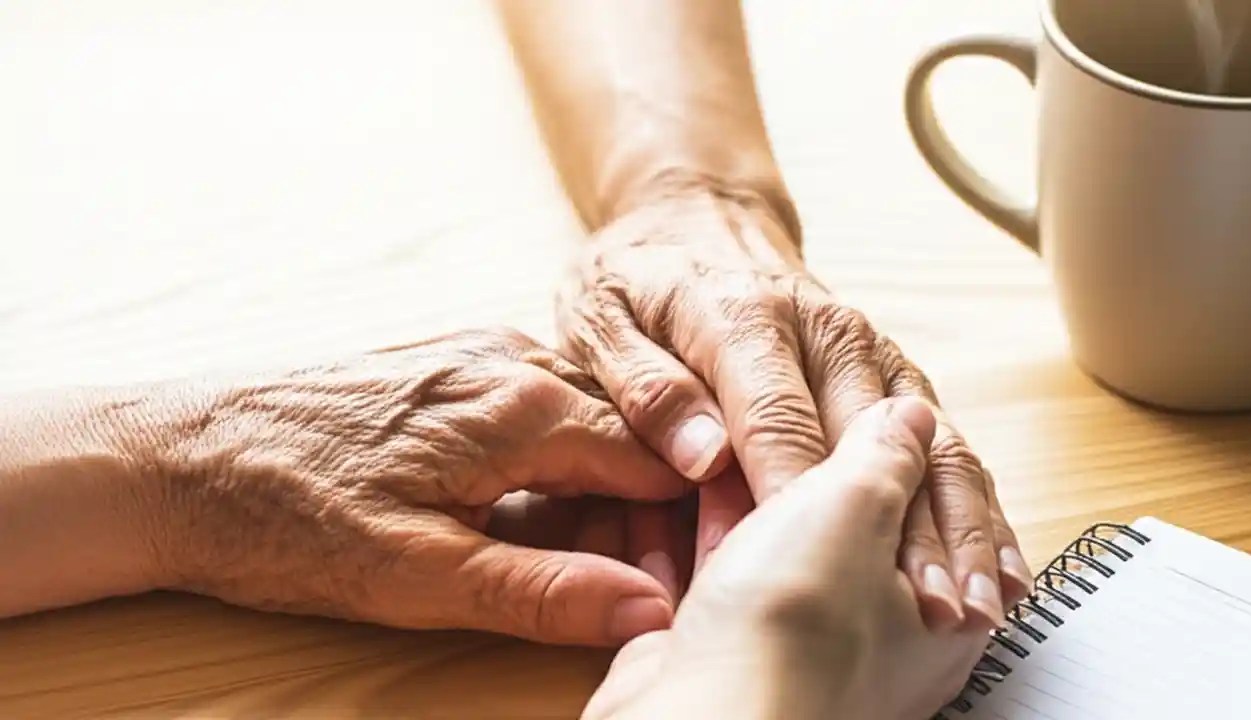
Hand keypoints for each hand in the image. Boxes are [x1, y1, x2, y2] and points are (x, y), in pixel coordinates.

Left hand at [136, 329, 692, 645]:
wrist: (176, 458)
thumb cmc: (287, 516)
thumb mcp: (418, 576)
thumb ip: (543, 590)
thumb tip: (650, 609)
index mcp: (522, 406)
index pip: (659, 459)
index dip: (689, 527)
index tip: (695, 580)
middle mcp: (510, 361)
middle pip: (630, 438)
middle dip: (645, 518)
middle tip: (629, 593)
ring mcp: (475, 356)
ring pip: (583, 424)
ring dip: (597, 497)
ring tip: (574, 566)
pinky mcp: (444, 368)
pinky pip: (534, 412)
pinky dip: (550, 470)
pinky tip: (523, 518)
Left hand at [558, 184, 1032, 628]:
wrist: (696, 224)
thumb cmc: (640, 290)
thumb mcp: (601, 323)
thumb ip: (645, 388)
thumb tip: (701, 458)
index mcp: (743, 314)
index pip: (778, 419)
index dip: (798, 499)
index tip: (818, 569)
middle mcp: (824, 328)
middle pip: (870, 440)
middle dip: (896, 532)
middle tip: (918, 615)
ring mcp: (869, 352)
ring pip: (930, 445)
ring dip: (958, 529)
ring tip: (976, 609)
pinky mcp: (894, 376)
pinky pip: (944, 444)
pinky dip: (974, 508)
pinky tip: (996, 569)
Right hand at [583, 399, 990, 719]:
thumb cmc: (795, 633)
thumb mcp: (856, 508)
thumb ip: (885, 455)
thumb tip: (911, 416)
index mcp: (939, 613)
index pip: (938, 509)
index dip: (898, 445)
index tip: (862, 396)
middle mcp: (875, 637)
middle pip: (846, 525)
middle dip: (808, 461)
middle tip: (784, 402)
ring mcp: (794, 647)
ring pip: (773, 547)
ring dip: (743, 492)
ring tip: (716, 429)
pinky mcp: (726, 652)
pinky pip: (714, 576)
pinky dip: (693, 533)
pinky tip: (668, 488)